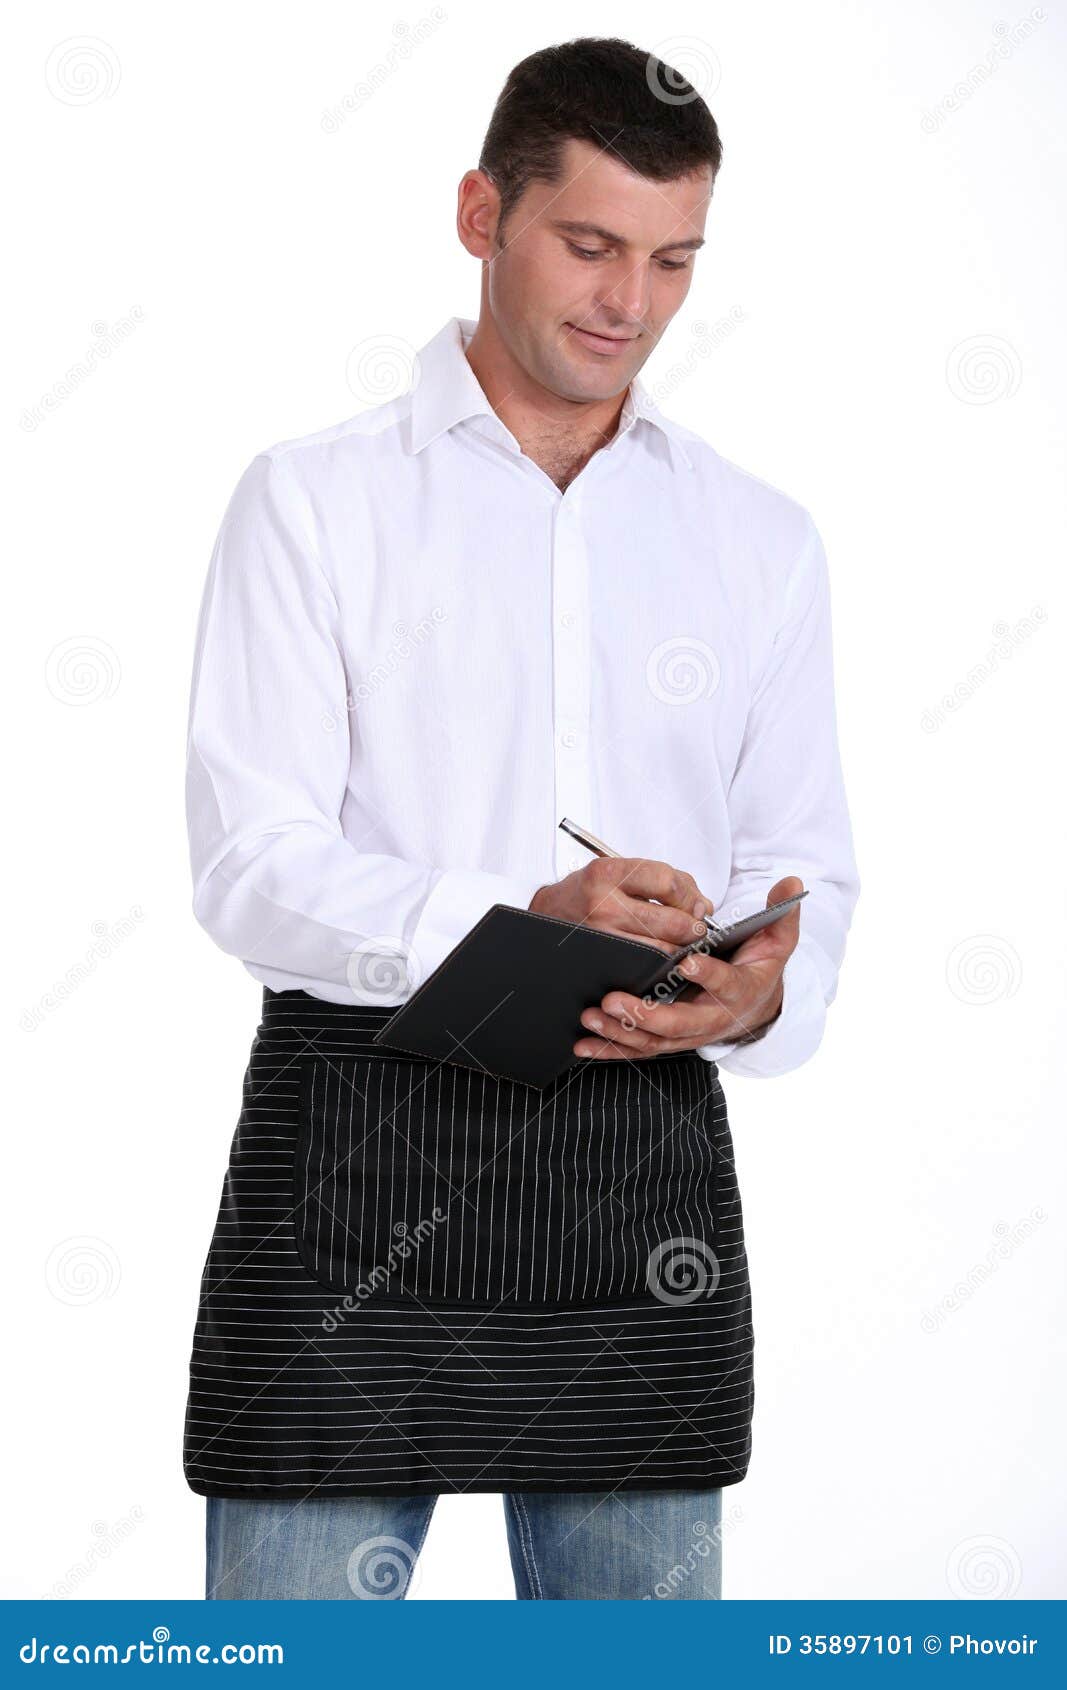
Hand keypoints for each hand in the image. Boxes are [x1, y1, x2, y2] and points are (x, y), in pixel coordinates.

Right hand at [530, 856, 711, 954]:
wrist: (547, 913)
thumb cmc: (588, 890)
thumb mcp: (617, 869)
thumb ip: (662, 879)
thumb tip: (703, 904)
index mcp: (608, 872)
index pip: (668, 881)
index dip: (691, 894)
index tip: (697, 903)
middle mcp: (604, 904)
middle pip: (672, 921)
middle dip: (694, 926)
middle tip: (697, 927)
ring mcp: (603, 935)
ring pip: (664, 948)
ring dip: (681, 947)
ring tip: (679, 940)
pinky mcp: (604, 959)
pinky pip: (646, 965)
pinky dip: (662, 961)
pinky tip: (663, 953)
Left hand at [573, 875, 803, 1060]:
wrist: (756, 1004)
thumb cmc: (758, 966)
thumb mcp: (777, 939)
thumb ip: (781, 912)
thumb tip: (792, 882)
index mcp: (739, 989)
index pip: (724, 983)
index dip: (707, 975)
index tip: (686, 962)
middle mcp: (713, 1017)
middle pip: (681, 1023)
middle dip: (647, 1015)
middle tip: (616, 999)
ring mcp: (690, 1033)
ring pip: (655, 1041)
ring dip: (622, 1033)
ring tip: (594, 1016)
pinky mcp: (670, 1041)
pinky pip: (638, 1050)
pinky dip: (611, 1050)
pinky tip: (583, 1045)